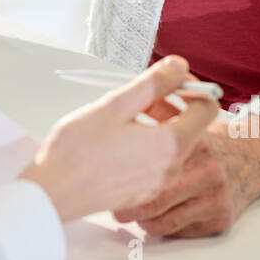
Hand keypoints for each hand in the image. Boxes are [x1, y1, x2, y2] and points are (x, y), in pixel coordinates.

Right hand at [19, 56, 217, 221]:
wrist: (52, 192)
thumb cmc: (77, 149)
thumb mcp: (115, 105)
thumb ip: (153, 83)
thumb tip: (180, 66)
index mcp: (169, 144)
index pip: (208, 108)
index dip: (192, 87)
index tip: (170, 80)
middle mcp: (171, 168)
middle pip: (190, 127)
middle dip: (169, 105)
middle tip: (136, 97)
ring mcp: (157, 184)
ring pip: (171, 144)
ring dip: (156, 125)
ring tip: (121, 119)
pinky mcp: (142, 194)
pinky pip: (156, 162)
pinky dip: (145, 146)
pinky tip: (116, 143)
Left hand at [111, 110, 259, 237]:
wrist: (254, 157)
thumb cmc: (211, 142)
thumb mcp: (187, 123)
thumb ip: (158, 121)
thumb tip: (120, 124)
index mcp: (194, 142)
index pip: (151, 166)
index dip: (125, 181)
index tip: (112, 185)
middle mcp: (207, 171)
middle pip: (153, 201)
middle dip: (127, 209)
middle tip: (116, 209)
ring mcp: (216, 198)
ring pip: (163, 222)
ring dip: (143, 221)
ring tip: (135, 213)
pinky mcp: (220, 220)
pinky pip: (179, 231)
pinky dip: (164, 226)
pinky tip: (159, 216)